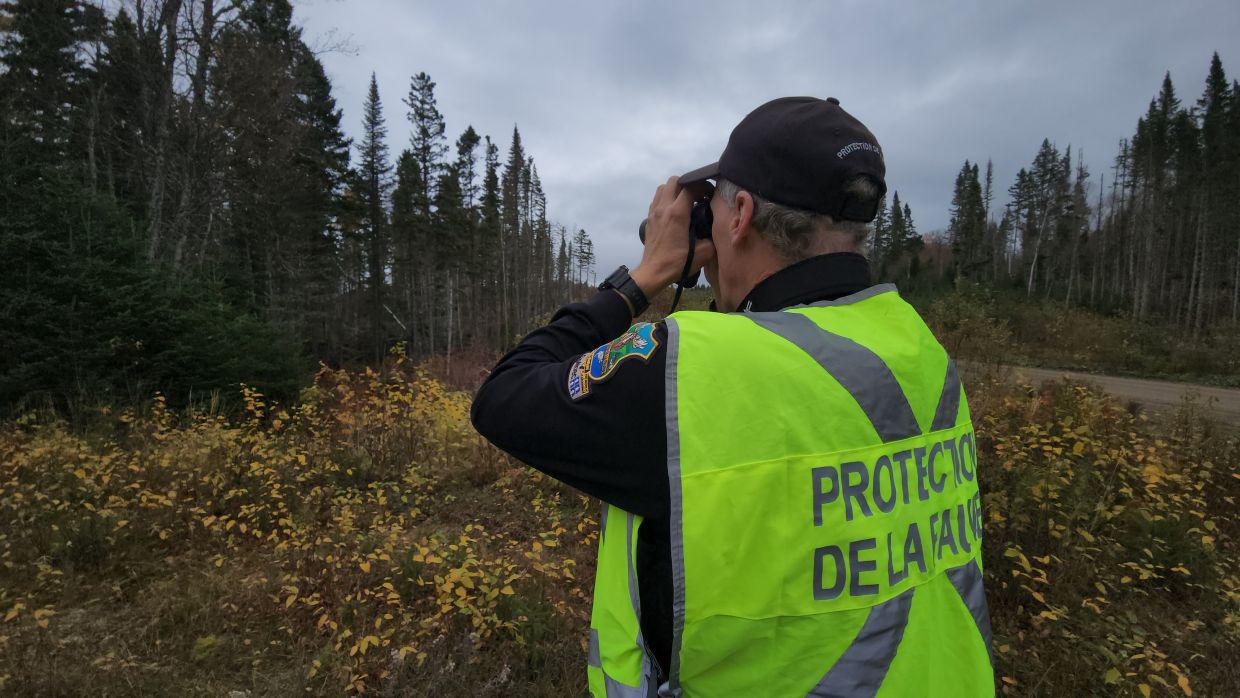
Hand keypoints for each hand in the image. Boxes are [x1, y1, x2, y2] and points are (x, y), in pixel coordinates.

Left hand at [631, 176, 715, 300]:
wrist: (654, 272)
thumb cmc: (677, 263)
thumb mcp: (703, 253)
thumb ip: (713, 238)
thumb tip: (715, 229)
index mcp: (677, 213)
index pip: (690, 186)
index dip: (702, 186)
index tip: (709, 194)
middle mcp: (664, 208)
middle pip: (674, 181)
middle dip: (688, 184)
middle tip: (697, 195)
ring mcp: (654, 212)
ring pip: (663, 188)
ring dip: (675, 190)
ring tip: (685, 200)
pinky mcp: (649, 218)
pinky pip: (657, 199)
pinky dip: (666, 198)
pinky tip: (674, 210)